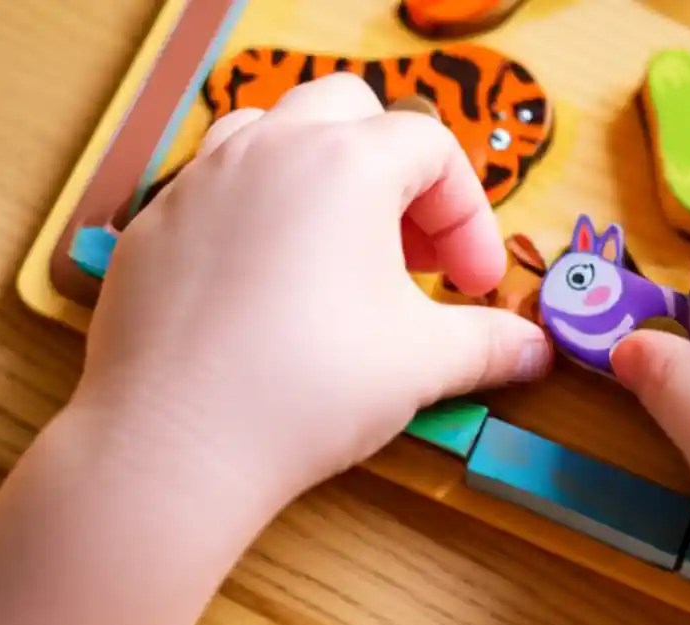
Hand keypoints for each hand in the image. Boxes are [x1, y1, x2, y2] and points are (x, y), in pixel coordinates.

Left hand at [77, 74, 550, 507]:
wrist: (176, 446)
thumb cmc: (312, 387)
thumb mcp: (424, 363)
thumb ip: (491, 343)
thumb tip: (536, 350)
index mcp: (347, 163)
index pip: (433, 149)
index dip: (470, 216)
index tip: (475, 286)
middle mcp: (269, 149)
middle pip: (351, 113)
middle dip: (396, 174)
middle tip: (413, 255)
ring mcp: (200, 181)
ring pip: (273, 134)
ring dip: (321, 176)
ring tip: (338, 252)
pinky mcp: (153, 225)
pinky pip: (218, 189)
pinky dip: (259, 215)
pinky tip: (268, 291)